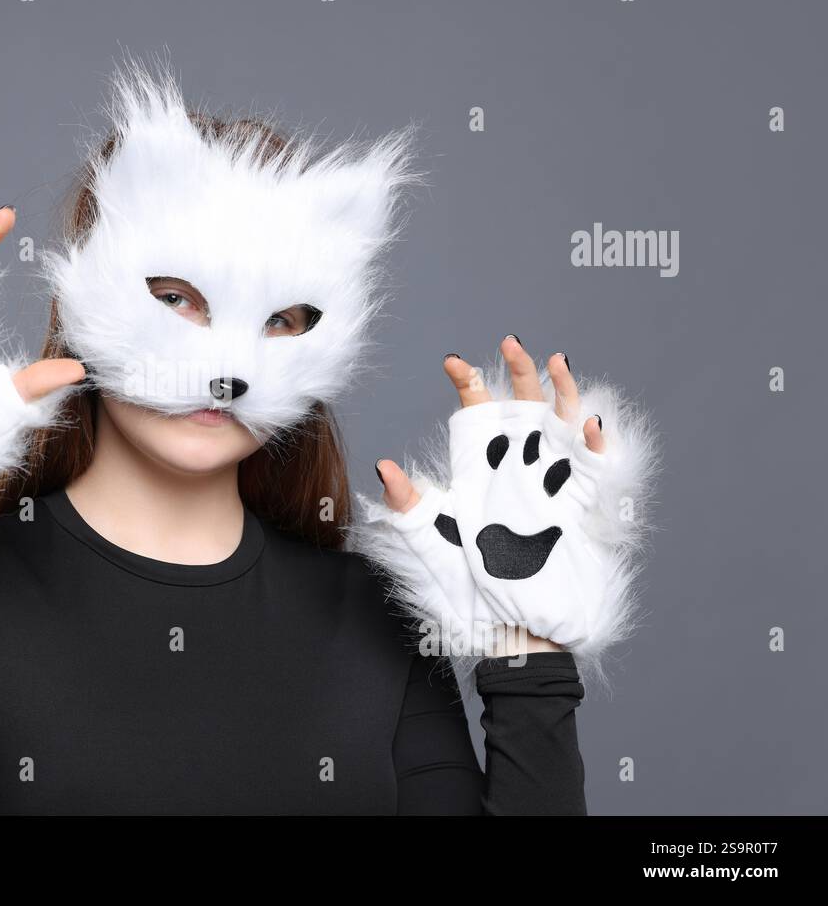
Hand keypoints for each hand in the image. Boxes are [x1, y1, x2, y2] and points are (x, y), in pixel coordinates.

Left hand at [374, 335, 608, 652]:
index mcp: (479, 472)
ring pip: (563, 425)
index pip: (476, 413)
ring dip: (563, 391)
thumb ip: (409, 506)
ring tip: (557, 360)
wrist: (510, 633)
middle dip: (518, 371)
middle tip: (509, 342)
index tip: (452, 362)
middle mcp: (516, 471)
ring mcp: (550, 486)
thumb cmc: (466, 593)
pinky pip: (592, 469)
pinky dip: (593, 445)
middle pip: (523, 406)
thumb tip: (383, 469)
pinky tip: (588, 423)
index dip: (469, 382)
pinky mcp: (578, 509)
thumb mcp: (429, 544)